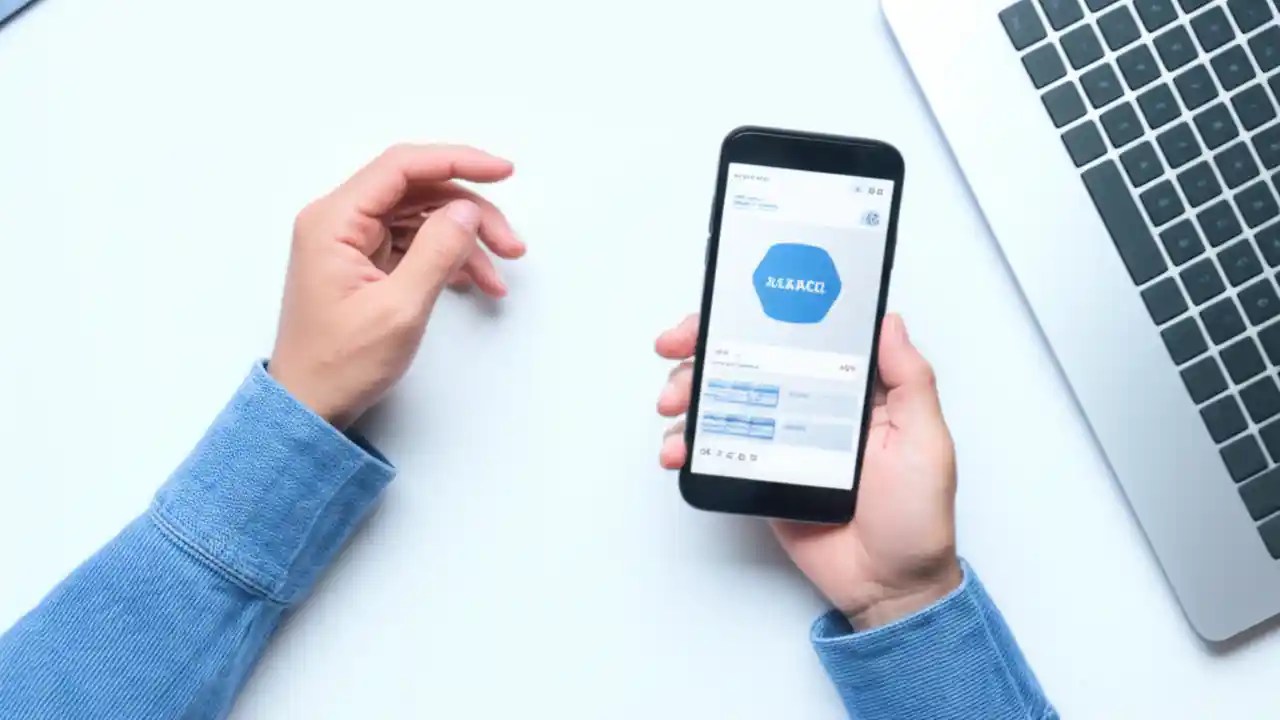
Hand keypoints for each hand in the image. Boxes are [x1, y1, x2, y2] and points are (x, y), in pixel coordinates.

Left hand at [269, 144, 523, 427]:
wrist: (309, 407)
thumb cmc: (340, 364)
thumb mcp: (399, 309)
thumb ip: (436, 251)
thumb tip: (467, 209)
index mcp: (333, 221)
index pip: (402, 167)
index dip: (457, 160)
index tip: (502, 171)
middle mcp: (338, 222)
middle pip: (418, 191)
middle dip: (470, 212)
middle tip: (512, 245)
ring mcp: (350, 242)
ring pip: (421, 217)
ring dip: (465, 239)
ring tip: (499, 273)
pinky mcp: (363, 263)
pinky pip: (414, 243)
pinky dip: (448, 258)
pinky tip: (475, 281)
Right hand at [655, 313, 961, 629]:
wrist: (889, 585)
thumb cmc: (917, 516)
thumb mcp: (927, 440)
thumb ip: (911, 380)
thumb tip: (889, 320)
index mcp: (852, 388)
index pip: (799, 335)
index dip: (759, 316)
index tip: (726, 306)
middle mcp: (812, 405)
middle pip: (749, 360)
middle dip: (703, 348)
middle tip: (676, 348)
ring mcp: (781, 439)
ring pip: (724, 399)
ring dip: (688, 393)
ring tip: (674, 406)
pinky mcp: (760, 473)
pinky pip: (717, 449)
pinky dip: (688, 444)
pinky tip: (678, 448)